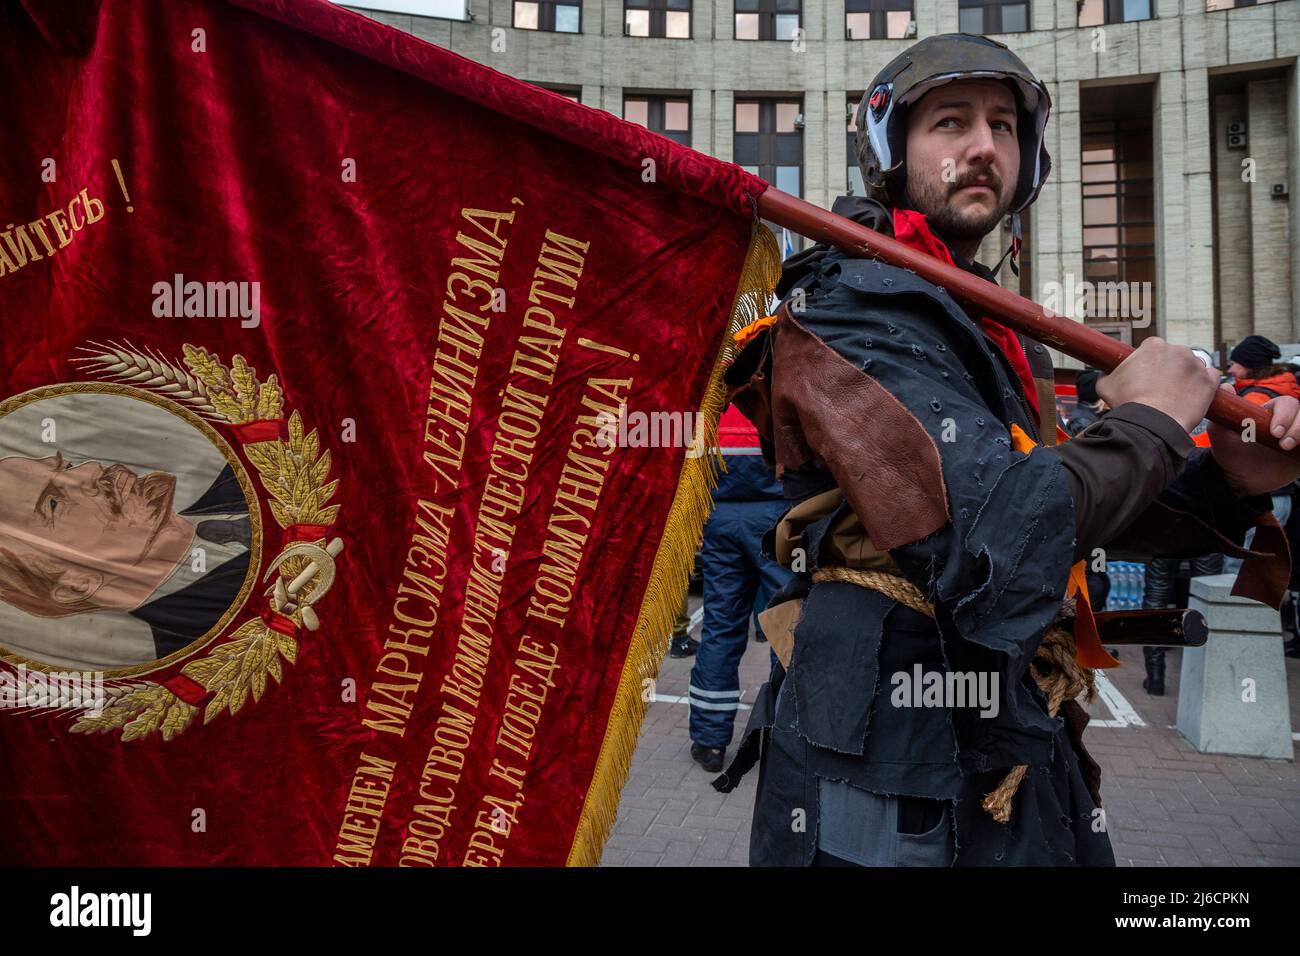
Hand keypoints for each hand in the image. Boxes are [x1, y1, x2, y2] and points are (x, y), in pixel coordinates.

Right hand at [1095, 337, 1219, 431]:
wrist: (1150, 423)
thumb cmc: (1127, 403)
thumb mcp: (1105, 384)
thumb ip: (1107, 374)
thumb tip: (1106, 373)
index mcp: (1153, 346)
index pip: (1153, 348)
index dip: (1149, 363)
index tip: (1147, 375)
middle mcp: (1178, 350)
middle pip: (1175, 356)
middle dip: (1170, 369)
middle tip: (1160, 387)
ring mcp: (1196, 365)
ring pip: (1193, 367)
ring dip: (1187, 376)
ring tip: (1177, 395)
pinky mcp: (1209, 381)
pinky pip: (1212, 378)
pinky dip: (1205, 385)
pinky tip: (1194, 395)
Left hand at [1209, 385, 1299, 495]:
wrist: (1236, 478)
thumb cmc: (1229, 452)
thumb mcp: (1221, 432)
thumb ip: (1223, 410)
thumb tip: (1225, 386)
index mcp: (1270, 413)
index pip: (1286, 404)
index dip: (1284, 414)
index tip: (1274, 431)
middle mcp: (1287, 423)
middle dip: (1296, 426)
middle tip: (1282, 443)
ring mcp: (1297, 437)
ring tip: (1286, 447)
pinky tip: (1299, 451)